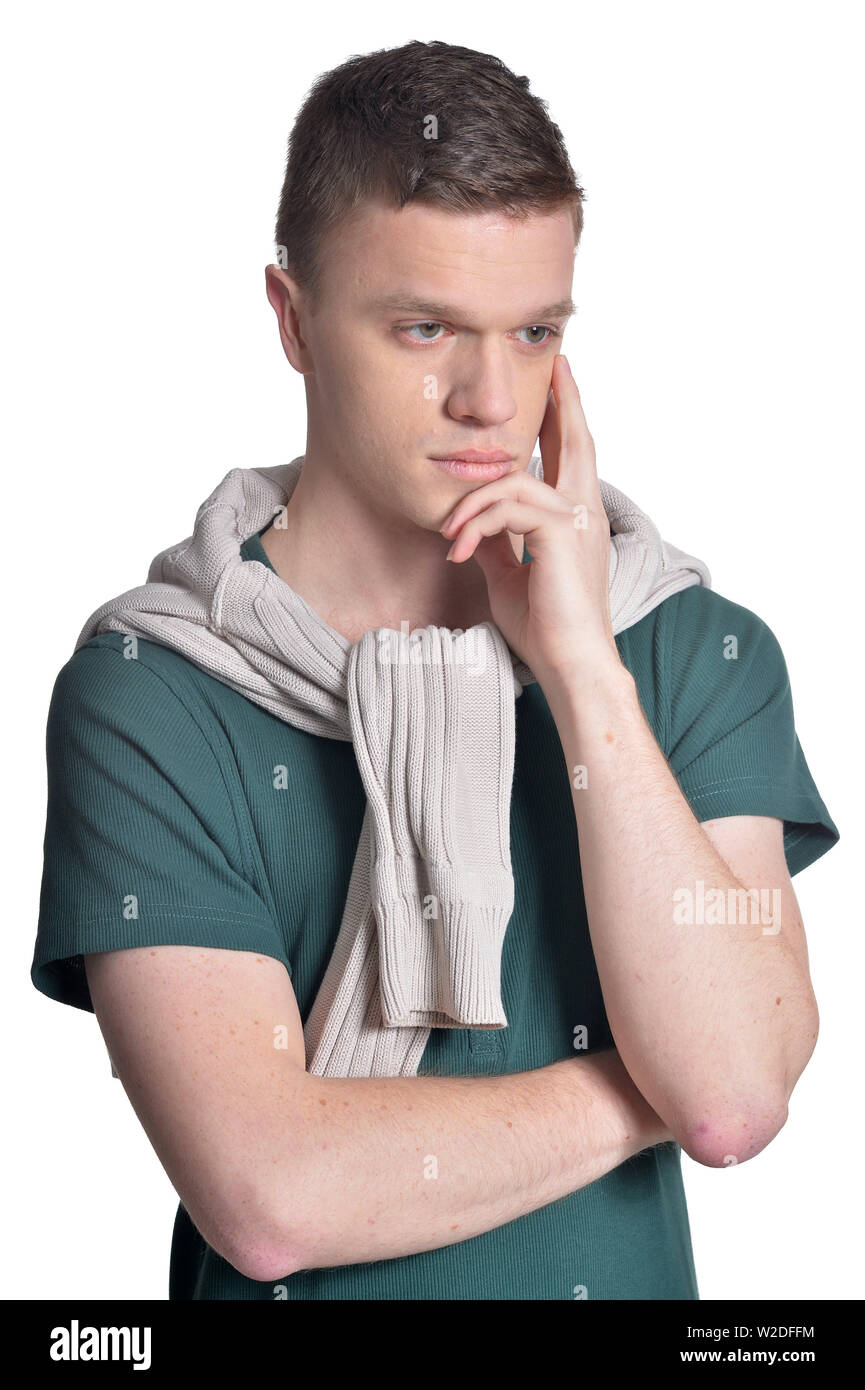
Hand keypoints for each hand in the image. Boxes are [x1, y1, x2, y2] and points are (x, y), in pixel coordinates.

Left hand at [439, 354, 620, 684]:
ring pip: (516, 479)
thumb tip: (473, 522)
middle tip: (557, 366)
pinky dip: (474, 523)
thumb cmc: (544, 629)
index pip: (573, 457)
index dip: (566, 420)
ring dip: (471, 503)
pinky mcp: (560, 532)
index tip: (557, 389)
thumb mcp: (509, 574)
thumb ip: (497, 539)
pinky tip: (457, 550)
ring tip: (448, 536)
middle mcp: (586, 511)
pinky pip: (507, 505)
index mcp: (577, 518)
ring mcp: (577, 519)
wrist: (571, 666)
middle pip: (577, 440)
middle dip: (564, 401)